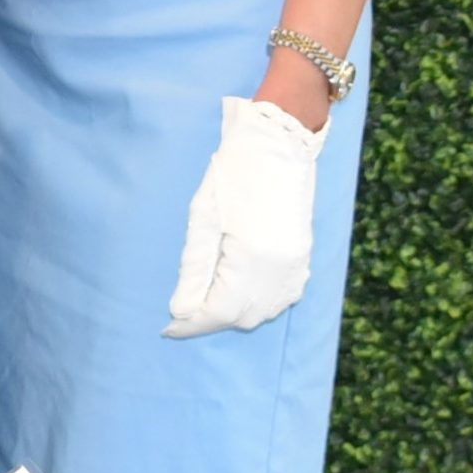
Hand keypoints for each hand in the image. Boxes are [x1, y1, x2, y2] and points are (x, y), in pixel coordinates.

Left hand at [164, 96, 324, 338]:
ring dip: (233, 313)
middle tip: (182, 311)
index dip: (191, 325)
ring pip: (263, 312)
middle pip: (242, 317)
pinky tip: (237, 291)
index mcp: (253, 259)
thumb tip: (181, 309)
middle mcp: (280, 270)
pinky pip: (282, 298)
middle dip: (210, 320)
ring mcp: (297, 265)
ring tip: (205, 300)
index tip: (168, 328)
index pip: (219, 311)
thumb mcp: (202, 218)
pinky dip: (258, 303)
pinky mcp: (303, 257)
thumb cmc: (233, 174)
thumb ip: (194, 268)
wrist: (279, 144)